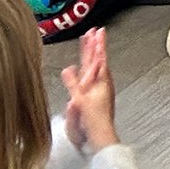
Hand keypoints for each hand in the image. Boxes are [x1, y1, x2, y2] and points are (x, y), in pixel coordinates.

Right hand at [60, 28, 119, 152]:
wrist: (100, 137)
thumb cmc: (92, 121)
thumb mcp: (79, 101)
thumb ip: (73, 85)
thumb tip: (67, 69)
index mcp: (97, 82)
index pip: (96, 58)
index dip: (96, 44)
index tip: (96, 31)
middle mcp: (101, 83)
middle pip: (98, 59)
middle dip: (96, 45)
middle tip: (96, 32)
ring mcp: (101, 89)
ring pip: (98, 67)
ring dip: (96, 54)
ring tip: (93, 44)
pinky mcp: (99, 96)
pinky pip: (97, 76)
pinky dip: (95, 67)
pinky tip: (92, 68)